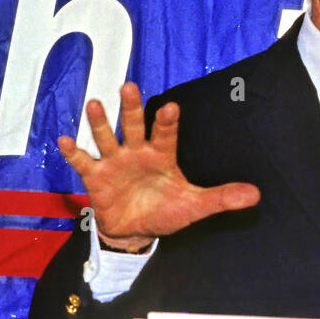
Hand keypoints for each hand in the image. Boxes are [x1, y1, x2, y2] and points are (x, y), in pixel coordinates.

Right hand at [58, 82, 260, 249]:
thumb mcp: (195, 206)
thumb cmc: (165, 211)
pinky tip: (64, 140)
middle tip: (129, 87)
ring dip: (100, 122)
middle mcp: (136, 152)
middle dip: (131, 108)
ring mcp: (114, 162)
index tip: (171, 106)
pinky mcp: (96, 177)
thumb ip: (221, 198)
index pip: (166, 134)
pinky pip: (83, 161)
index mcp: (161, 155)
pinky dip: (73, 152)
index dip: (167, 122)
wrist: (136, 232)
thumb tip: (256, 195)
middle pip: (133, 125)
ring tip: (94, 104)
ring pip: (106, 137)